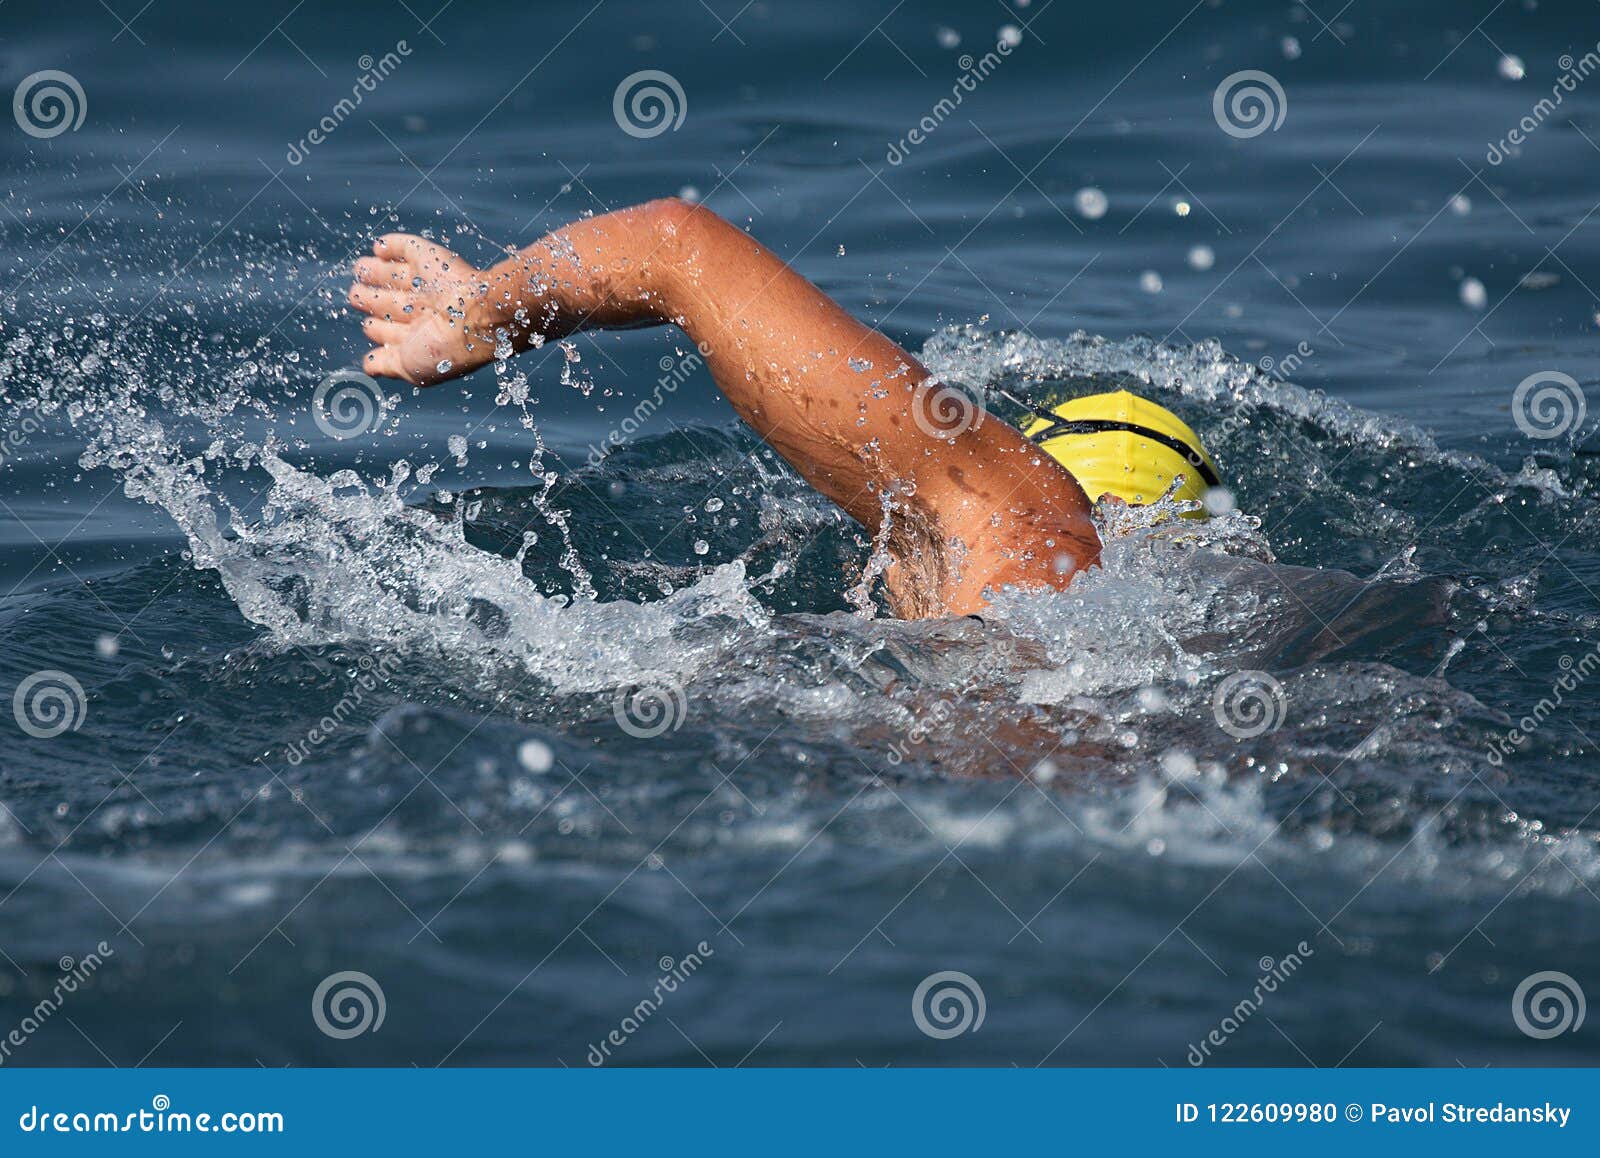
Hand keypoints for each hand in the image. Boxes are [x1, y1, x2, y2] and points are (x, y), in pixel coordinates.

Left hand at [348, 233, 490, 385]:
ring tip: (360, 268)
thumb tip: (368, 365)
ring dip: (375, 272)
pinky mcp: (429, 257)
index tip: (369, 326)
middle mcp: (423, 309)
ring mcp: (426, 282)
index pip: (393, 331)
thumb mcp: (410, 368)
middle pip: (391, 302)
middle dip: (371, 300)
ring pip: (394, 275)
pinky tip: (377, 248)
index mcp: (421, 336)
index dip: (378, 329)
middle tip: (355, 295)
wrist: (478, 316)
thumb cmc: (444, 348)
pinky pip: (407, 248)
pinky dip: (391, 246)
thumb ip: (387, 365)